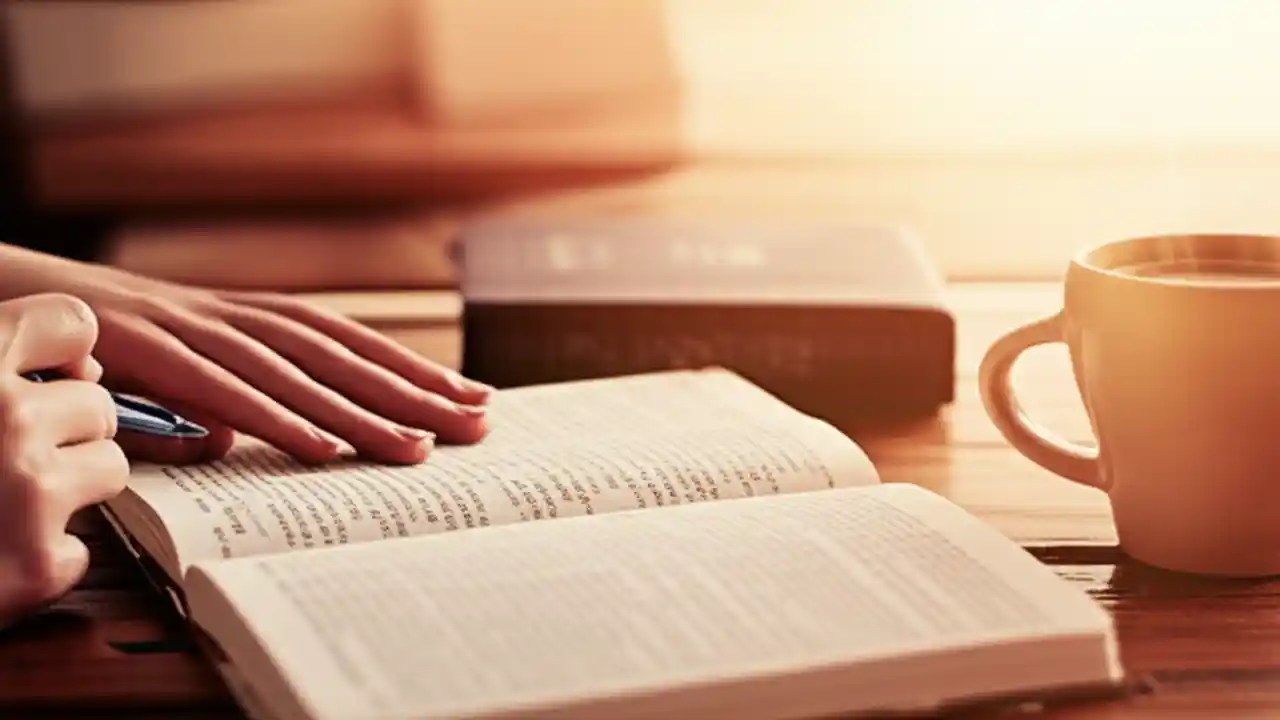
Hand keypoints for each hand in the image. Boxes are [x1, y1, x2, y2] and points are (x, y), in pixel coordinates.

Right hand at [0, 294, 126, 626]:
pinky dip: (41, 560)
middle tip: (2, 461)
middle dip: (64, 433)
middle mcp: (5, 417)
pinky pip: (80, 547)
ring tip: (0, 507)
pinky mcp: (38, 563)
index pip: (71, 323)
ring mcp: (28, 490)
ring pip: (109, 467)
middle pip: (97, 405)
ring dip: (67, 490)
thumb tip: (88, 367)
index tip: (45, 377)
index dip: (64, 352)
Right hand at [2, 246, 490, 465]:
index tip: (469, 397)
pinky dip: (277, 416)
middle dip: (414, 390)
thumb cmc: (98, 338)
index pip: (348, 343)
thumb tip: (246, 439)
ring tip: (420, 448)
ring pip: (295, 370)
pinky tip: (325, 448)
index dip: (412, 368)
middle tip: (478, 423)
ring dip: (362, 411)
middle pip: (341, 355)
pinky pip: (223, 387)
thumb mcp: (172, 370)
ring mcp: (193, 326)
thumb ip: (218, 399)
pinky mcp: (148, 347)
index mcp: (247, 318)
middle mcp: (234, 315)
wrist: (9, 296)